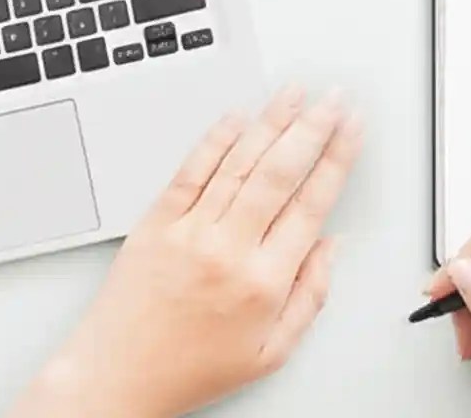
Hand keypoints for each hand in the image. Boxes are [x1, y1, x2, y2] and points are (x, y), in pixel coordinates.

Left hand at [13, 87, 361, 417]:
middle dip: (313, 127)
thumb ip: (310, 296)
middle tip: (334, 98)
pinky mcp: (155, 224)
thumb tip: (332, 247)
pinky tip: (237, 118)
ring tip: (294, 94)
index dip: (338, 159)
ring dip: (271, 121)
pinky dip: (216, 140)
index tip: (353, 130)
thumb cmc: (189, 369)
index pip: (312, 204)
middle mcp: (228, 250)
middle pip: (280, 172)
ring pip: (239, 163)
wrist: (117, 376)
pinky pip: (191, 172)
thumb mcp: (271, 352)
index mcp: (264, 282)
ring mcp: (189, 232)